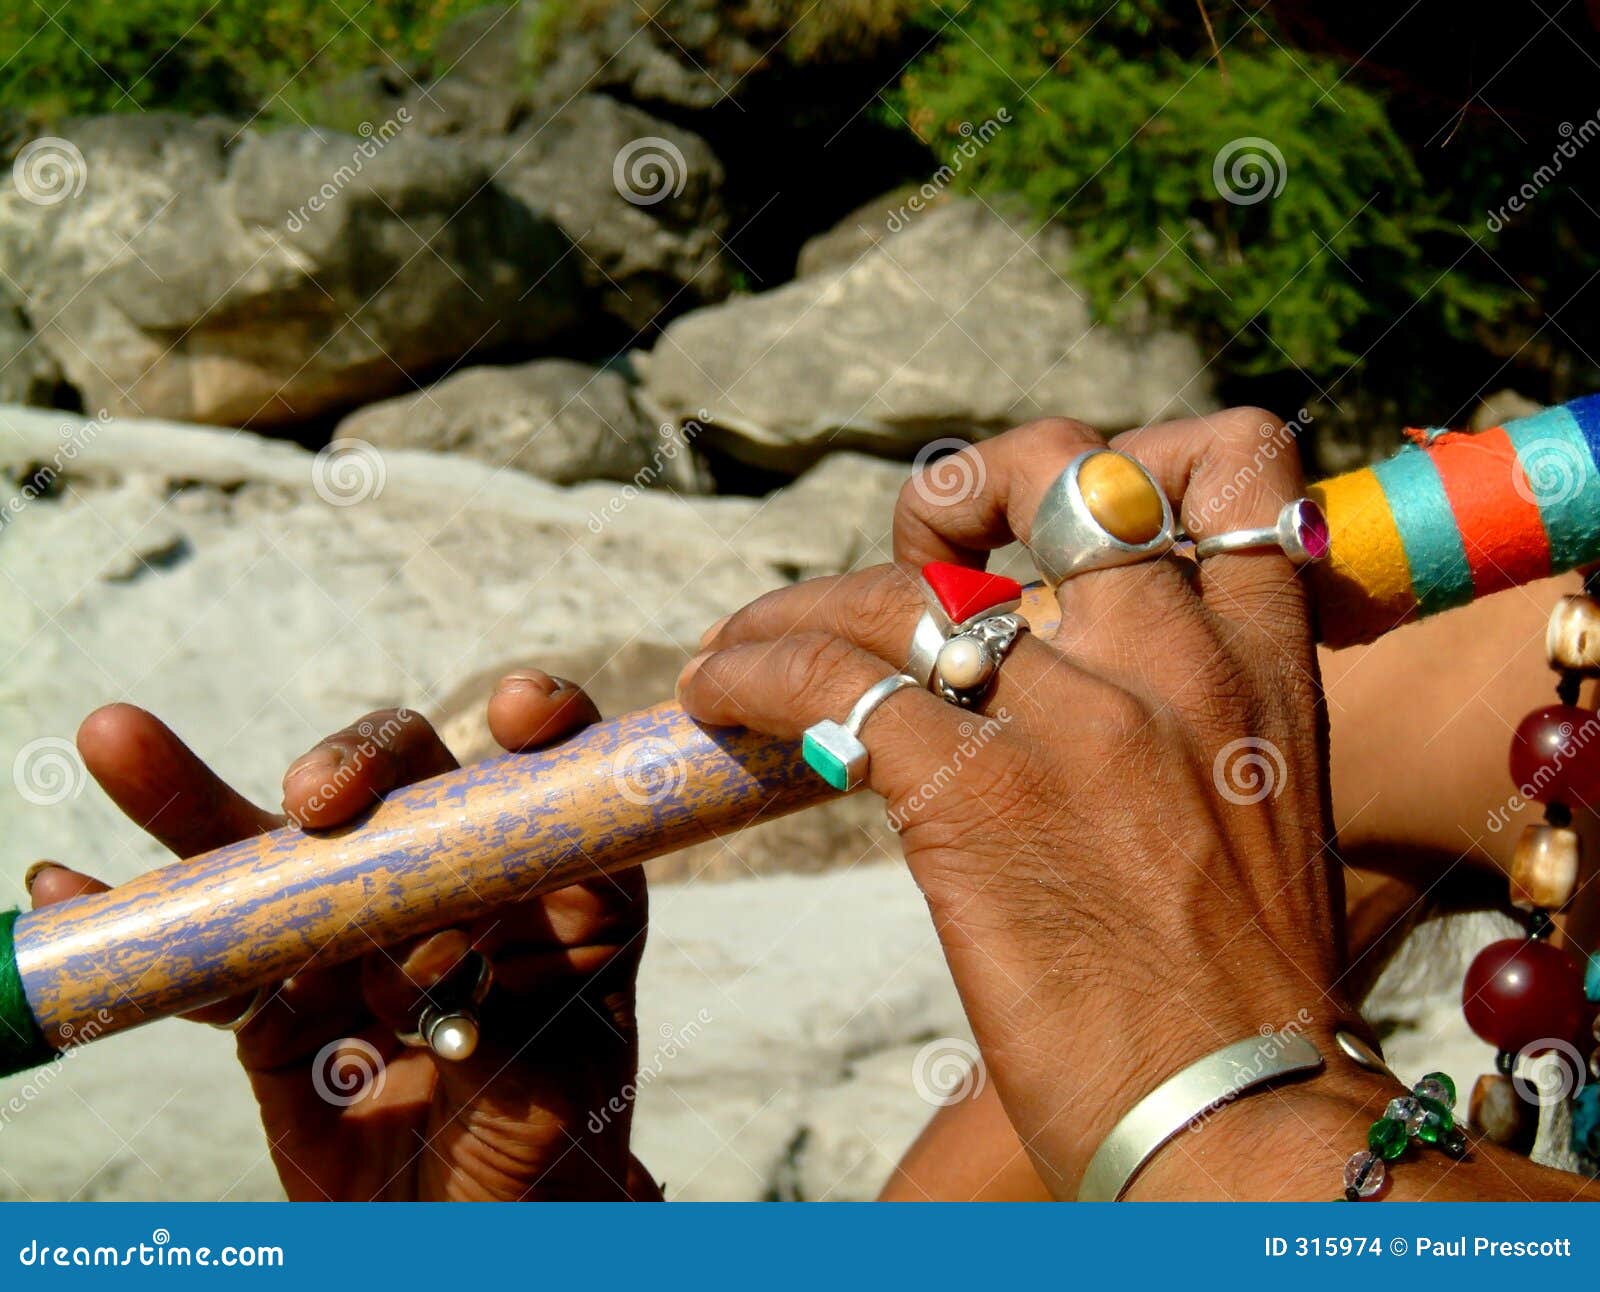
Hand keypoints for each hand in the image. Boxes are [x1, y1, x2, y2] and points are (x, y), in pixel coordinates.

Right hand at [28, 670, 656, 1200]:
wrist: (462, 1248)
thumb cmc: (544, 1158)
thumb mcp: (559, 1080)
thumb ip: (509, 1008)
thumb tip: (436, 958)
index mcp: (552, 896)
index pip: (548, 786)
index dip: (544, 728)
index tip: (517, 714)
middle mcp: (452, 895)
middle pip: (405, 793)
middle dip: (362, 770)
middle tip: (318, 800)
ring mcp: (354, 940)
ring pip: (279, 856)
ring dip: (195, 801)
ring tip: (118, 741)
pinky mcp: (277, 1002)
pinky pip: (208, 960)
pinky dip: (137, 926)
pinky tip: (67, 885)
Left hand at [678, 409, 1357, 1197]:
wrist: (1248, 1124)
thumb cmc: (1240, 1000)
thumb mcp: (1254, 812)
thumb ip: (1183, 722)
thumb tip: (1069, 696)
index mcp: (1258, 664)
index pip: (1233, 463)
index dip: (1126, 462)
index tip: (1037, 527)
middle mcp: (1173, 660)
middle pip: (1054, 471)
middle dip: (960, 487)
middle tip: (899, 553)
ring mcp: (1077, 720)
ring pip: (901, 585)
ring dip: (801, 605)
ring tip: (739, 649)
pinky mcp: (977, 794)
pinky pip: (832, 682)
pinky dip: (754, 675)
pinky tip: (716, 701)